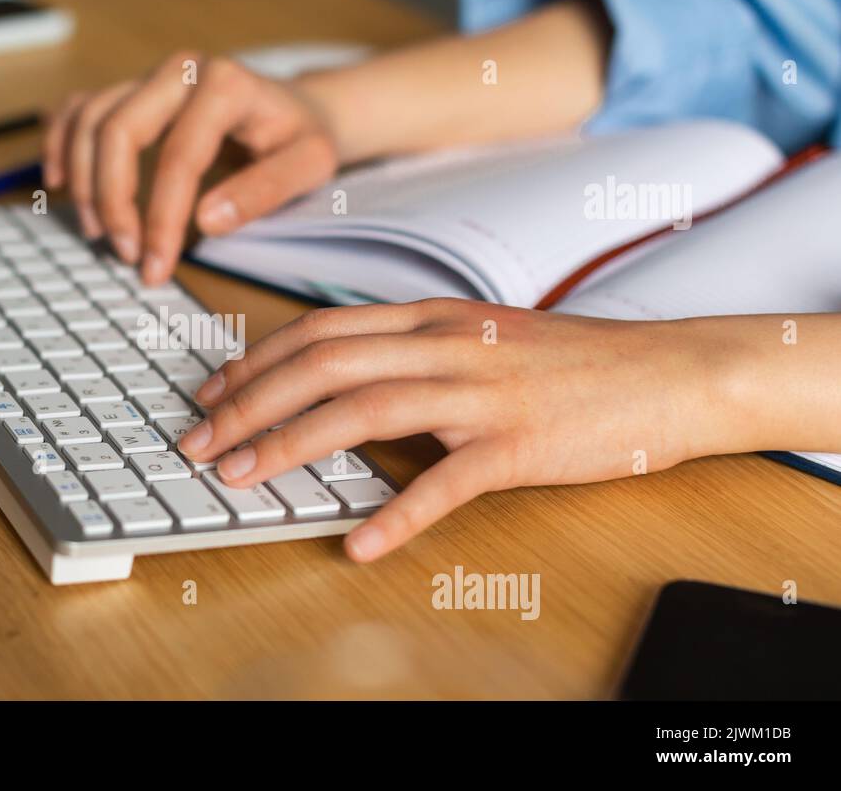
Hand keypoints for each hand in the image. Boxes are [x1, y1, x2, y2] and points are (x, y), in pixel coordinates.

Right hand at [42, 51, 338, 284]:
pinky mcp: (132, 90)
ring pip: (89, 119)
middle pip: (117, 131)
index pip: (178, 157)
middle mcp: (179, 71)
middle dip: (112, 201)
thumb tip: (206, 221)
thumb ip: (263, 192)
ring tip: (99, 233)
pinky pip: (78, 109)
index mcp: (224, 85)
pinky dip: (60, 144)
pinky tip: (60, 183)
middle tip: (125, 255)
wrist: (299, 108)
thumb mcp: (309, 166)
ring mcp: (149, 77)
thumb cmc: (302, 138)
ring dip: (83, 181)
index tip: (155, 266)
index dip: (162, 218)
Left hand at [176, 299, 749, 561]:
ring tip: (240, 478)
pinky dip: (394, 516)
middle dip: (246, 406)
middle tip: (197, 442)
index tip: (210, 394)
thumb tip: (337, 372)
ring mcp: (480, 393)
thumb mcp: (478, 335)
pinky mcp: (516, 446)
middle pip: (321, 367)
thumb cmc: (568, 362)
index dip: (254, 363)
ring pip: (362, 412)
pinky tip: (357, 545)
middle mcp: (445, 345)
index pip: (320, 331)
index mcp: (432, 317)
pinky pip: (444, 483)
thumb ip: (410, 348)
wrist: (665, 374)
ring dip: (288, 447)